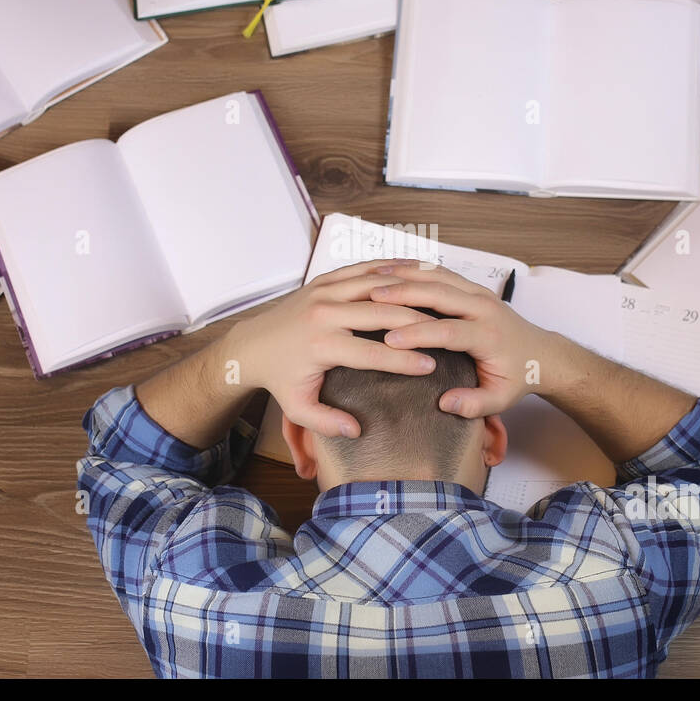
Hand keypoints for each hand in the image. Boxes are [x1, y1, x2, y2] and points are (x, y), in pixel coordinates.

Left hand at [227, 260, 437, 438]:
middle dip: (417, 323)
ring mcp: (324, 291)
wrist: (252, 345)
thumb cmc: (280, 378)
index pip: (372, 353)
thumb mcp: (297, 408)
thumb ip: (325, 422)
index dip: (404, 361)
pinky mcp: (325, 279)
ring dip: (409, 291)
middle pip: (382, 313)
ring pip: (376, 285)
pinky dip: (390, 269)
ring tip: (439, 298)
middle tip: (446, 330)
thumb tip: (355, 431)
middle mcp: (324, 312)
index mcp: (321, 344)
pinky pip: (363, 269)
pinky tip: (415, 272)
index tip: (432, 367)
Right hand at [368, 262, 562, 417]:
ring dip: (405, 275)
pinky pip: (440, 272)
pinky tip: (391, 270)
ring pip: (438, 276)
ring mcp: (478, 293)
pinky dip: (414, 269)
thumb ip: (475, 404)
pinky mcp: (471, 287)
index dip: (418, 334)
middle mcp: (484, 307)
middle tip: (371, 297)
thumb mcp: (501, 399)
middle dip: (404, 294)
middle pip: (440, 293)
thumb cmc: (518, 377)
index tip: (389, 341)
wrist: (541, 353)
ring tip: (373, 278)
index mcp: (489, 335)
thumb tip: (445, 404)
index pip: (449, 331)